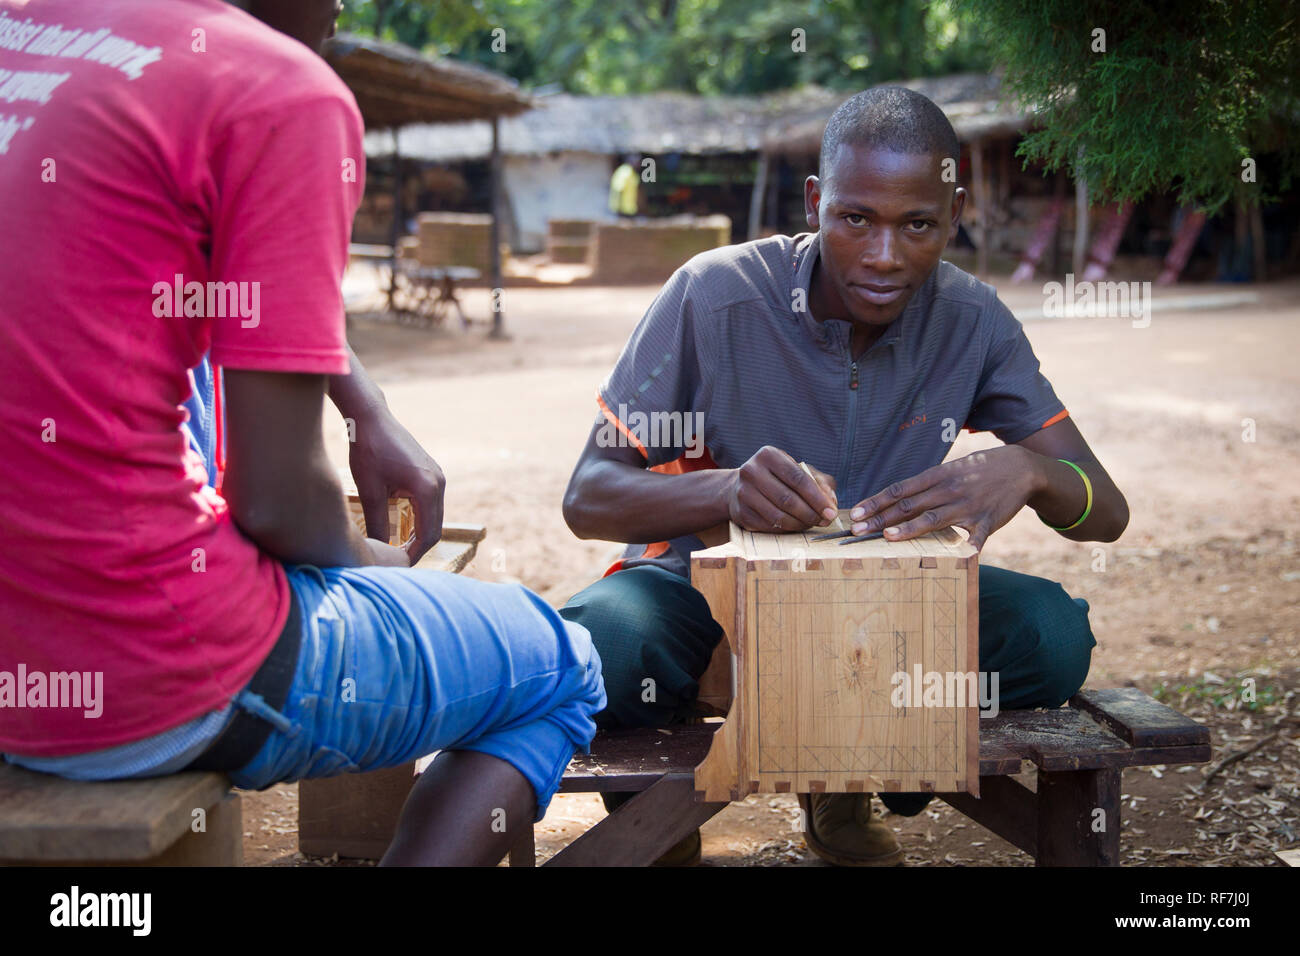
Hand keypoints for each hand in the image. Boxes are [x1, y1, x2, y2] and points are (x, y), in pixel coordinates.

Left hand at [349, 407, 445, 563]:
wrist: (371, 418)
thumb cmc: (368, 450)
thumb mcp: (370, 491)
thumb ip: (378, 523)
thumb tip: (379, 551)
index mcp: (428, 488)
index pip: (428, 534)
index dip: (413, 554)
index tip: (397, 566)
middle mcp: (438, 483)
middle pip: (435, 528)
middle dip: (417, 547)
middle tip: (397, 562)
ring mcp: (437, 476)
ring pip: (433, 516)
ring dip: (418, 533)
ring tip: (397, 547)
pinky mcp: (431, 472)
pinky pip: (430, 503)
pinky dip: (419, 518)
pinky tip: (400, 526)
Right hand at [727, 446, 837, 531]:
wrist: (740, 486)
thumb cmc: (777, 478)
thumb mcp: (797, 470)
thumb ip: (819, 483)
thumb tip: (830, 502)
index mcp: (768, 455)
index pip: (797, 478)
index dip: (817, 497)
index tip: (831, 511)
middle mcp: (751, 471)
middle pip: (788, 499)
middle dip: (811, 514)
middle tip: (825, 521)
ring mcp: (743, 493)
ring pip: (778, 516)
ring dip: (800, 524)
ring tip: (811, 524)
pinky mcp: (741, 513)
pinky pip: (769, 526)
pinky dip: (787, 529)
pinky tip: (795, 526)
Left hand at [849, 446, 1037, 550]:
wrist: (1020, 467)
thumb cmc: (979, 470)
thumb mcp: (950, 470)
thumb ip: (926, 486)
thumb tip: (897, 499)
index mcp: (937, 477)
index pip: (898, 491)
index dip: (875, 502)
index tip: (854, 513)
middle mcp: (948, 490)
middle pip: (908, 506)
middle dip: (880, 519)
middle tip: (856, 531)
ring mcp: (967, 506)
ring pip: (933, 519)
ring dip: (909, 529)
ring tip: (887, 538)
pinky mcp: (987, 521)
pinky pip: (975, 537)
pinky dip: (967, 547)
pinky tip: (957, 557)